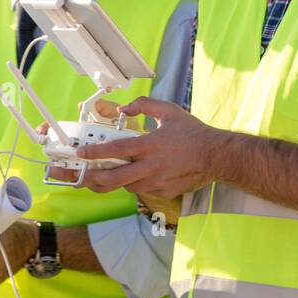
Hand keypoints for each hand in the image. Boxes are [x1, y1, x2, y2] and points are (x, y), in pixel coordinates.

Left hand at [71, 96, 221, 200]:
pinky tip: (136, 176)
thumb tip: (123, 109)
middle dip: (94, 179)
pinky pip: (142, 191)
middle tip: (83, 176)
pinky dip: (135, 184)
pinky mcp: (163, 193)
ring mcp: (157, 182)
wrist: (216, 157)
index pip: (116, 149)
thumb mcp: (169, 111)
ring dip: (115, 181)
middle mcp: (151, 166)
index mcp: (150, 145)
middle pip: (114, 179)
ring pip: (126, 187)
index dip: (96, 153)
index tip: (81, 153)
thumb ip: (143, 105)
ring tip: (106, 175)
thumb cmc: (193, 132)